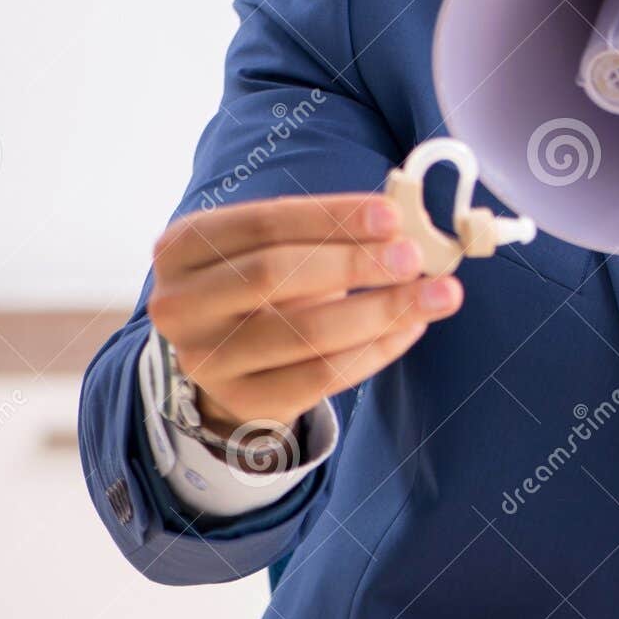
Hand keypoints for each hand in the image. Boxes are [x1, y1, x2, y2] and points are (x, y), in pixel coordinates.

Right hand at [146, 192, 460, 437]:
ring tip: (437, 294)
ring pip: (306, 334)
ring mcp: (206, 360)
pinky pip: (322, 377)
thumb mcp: (272, 245)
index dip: (331, 217)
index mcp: (184, 246)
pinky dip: (377, 350)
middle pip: (275, 276)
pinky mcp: (243, 402)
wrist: (226, 353)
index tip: (392, 216)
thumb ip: (324, 231)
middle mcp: (181, 305)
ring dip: (382, 311)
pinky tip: (412, 327)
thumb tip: (402, 225)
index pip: (262, 224)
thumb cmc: (260, 281)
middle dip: (354, 263)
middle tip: (415, 257)